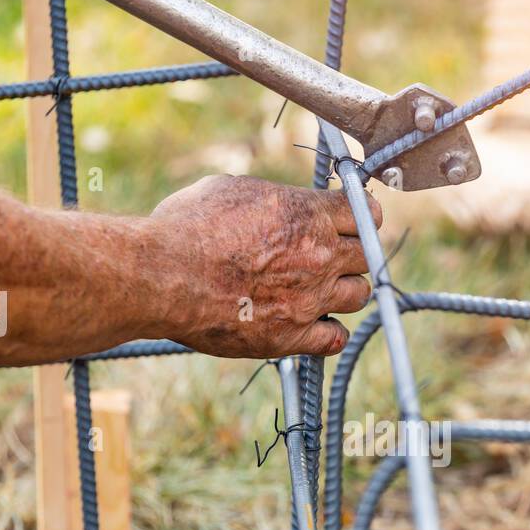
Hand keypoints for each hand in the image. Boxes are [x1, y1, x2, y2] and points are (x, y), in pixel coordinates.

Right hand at [147, 174, 381, 357]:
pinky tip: (313, 325)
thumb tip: (278, 203)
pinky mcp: (292, 336)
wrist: (164, 276)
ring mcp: (310, 299)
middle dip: (349, 254)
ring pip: (358, 296)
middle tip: (327, 258)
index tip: (348, 223)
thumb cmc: (187, 227)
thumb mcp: (232, 190)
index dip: (358, 217)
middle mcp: (319, 256)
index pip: (364, 213)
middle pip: (365, 256)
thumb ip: (271, 199)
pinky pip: (335, 338)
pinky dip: (329, 332)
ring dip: (343, 292)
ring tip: (318, 290)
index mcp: (308, 214)